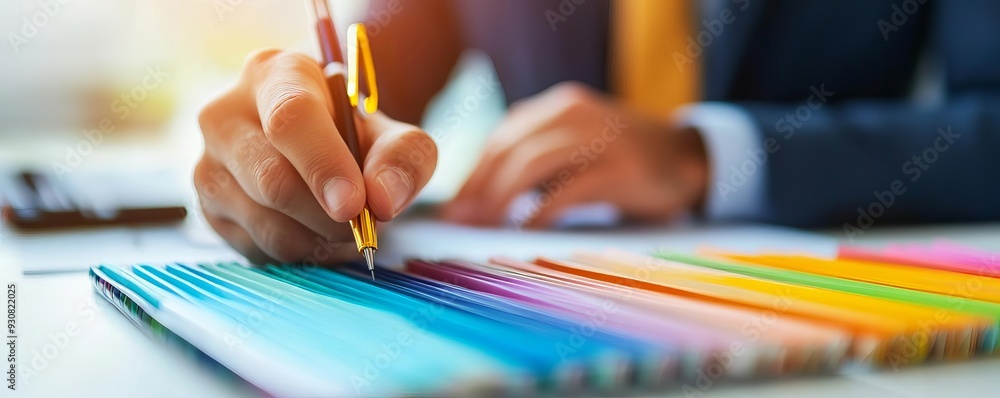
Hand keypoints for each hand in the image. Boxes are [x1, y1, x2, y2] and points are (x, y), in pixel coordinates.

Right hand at [195, 49, 436, 263]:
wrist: (317, 147)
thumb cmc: (354, 135)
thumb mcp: (392, 133)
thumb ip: (404, 156)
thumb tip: (383, 199)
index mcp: (273, 75)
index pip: (290, 118)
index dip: (324, 164)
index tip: (355, 204)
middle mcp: (224, 115)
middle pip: (273, 180)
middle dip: (330, 216)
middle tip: (365, 227)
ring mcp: (207, 165)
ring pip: (267, 224)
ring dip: (320, 241)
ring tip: (347, 228)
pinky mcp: (208, 211)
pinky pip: (259, 250)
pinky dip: (301, 254)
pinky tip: (319, 235)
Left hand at [443, 82, 706, 227]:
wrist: (688, 157)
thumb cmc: (620, 161)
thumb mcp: (576, 147)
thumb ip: (535, 161)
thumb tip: (477, 201)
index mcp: (559, 107)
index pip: (501, 137)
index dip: (472, 172)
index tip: (453, 207)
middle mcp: (575, 114)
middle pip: (509, 148)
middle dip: (478, 187)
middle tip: (460, 221)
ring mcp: (599, 137)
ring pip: (531, 164)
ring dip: (499, 198)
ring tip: (484, 226)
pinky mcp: (620, 167)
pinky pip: (567, 190)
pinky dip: (539, 212)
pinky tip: (524, 230)